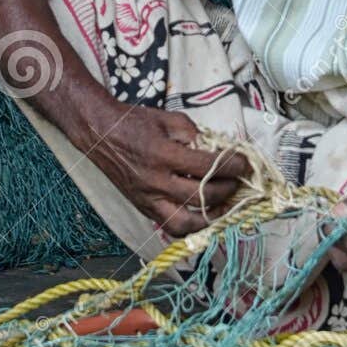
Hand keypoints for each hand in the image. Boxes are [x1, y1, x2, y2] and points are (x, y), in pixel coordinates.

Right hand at [86, 104, 251, 234]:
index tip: (245, 164)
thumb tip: (218, 150)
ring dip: (212, 218)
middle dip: (228, 190)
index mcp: (162, 154)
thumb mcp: (170, 119)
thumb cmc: (135, 122)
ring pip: (186, 224)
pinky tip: (205, 217)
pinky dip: (191, 227)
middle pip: (201, 197)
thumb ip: (196, 135)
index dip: (232, 166)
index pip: (207, 167)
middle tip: (238, 182)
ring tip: (226, 205)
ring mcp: (147, 199)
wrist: (100, 133)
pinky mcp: (143, 208)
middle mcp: (155, 181)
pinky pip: (170, 227)